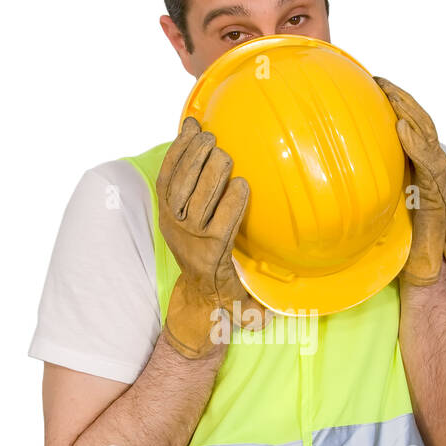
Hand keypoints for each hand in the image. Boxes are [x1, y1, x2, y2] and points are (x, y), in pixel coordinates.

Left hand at [156, 117, 267, 357]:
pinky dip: (177, 151)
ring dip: (192, 159)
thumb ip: (259, 305)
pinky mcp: (165, 206)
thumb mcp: (247, 301)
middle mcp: (189, 239)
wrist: (196, 291)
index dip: (230, 205)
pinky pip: (166, 175)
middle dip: (209, 176)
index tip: (244, 184)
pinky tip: (189, 129)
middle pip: (196, 203)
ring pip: (178, 186)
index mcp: (212, 257)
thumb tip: (281, 316)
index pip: (220, 229)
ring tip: (207, 136)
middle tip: (224, 153)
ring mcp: (174, 221)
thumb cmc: (231, 288)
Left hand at [373, 76, 445, 284]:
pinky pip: (429, 169)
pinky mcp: (437, 204)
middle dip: (403, 100)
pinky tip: (402, 129)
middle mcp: (429, 175)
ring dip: (411, 114)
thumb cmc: (392, 246)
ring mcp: (436, 188)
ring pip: (429, 140)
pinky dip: (417, 146)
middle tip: (381, 81)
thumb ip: (355, 189)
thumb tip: (312, 171)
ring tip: (392, 96)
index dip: (397, 104)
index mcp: (415, 172)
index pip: (411, 128)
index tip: (375, 83)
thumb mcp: (368, 210)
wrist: (415, 278)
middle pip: (422, 126)